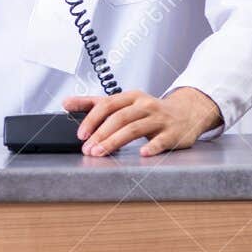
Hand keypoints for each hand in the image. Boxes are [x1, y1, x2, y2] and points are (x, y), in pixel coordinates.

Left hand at [64, 87, 223, 156]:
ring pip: (135, 129)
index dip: (92, 119)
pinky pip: (161, 140)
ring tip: (101, 153)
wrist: (186, 113)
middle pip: (120, 118)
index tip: (80, 134)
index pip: (107, 105)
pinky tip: (142, 154)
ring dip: (115, 142)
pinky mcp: (173, 133)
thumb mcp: (123, 102)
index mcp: (131, 97)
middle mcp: (145, 105)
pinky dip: (151, 147)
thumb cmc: (149, 110)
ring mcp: (160, 119)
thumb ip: (94, 103)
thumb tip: (66, 102)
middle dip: (101, 134)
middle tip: (88, 149)